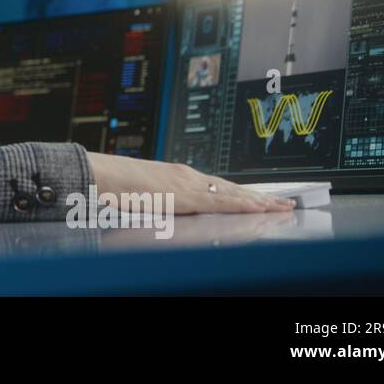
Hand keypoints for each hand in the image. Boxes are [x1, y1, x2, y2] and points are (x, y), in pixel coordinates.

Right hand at [87, 152, 296, 214]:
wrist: (99, 175)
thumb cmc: (114, 185)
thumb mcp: (144, 193)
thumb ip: (162, 199)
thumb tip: (169, 208)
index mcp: (178, 176)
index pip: (218, 186)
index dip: (242, 193)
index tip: (261, 198)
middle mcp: (188, 176)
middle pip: (232, 188)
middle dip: (259, 197)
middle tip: (284, 203)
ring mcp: (188, 184)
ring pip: (233, 193)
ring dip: (259, 201)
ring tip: (282, 208)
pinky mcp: (186, 196)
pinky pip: (221, 201)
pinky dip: (243, 204)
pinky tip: (259, 209)